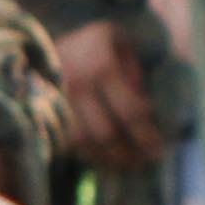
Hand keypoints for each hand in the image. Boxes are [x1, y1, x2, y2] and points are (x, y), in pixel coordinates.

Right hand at [54, 18, 167, 170]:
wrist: (45, 40)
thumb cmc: (96, 43)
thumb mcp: (123, 45)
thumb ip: (136, 75)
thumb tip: (145, 112)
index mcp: (102, 66)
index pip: (130, 111)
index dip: (146, 134)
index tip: (159, 147)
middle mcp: (77, 84)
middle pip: (106, 133)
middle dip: (129, 153)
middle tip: (147, 160)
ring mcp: (57, 100)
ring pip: (85, 143)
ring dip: (108, 158)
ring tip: (128, 163)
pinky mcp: (46, 112)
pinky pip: (68, 142)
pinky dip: (89, 154)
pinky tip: (106, 157)